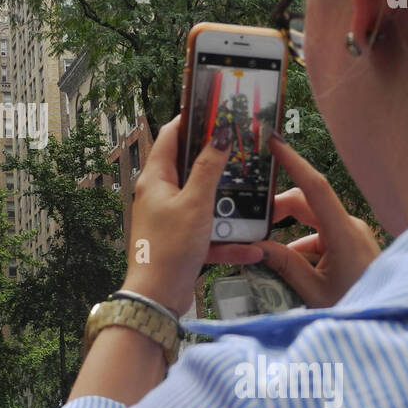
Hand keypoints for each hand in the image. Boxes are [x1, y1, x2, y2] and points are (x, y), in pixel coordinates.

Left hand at [121, 116, 263, 315]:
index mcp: (155, 179)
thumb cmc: (168, 248)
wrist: (157, 297)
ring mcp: (170, 218)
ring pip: (204, 202)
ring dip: (226, 205)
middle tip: (241, 150)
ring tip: (252, 199)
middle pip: (191, 168)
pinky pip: (208, 234)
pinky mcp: (181, 241)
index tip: (214, 111)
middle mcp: (159, 195)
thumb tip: (219, 136)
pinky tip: (251, 247)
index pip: (171, 136)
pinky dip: (227, 240)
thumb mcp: (195, 203)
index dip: (192, 121)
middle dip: (217, 162)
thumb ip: (209, 168)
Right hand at [255, 133, 381, 307]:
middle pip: (306, 203)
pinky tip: (291, 270)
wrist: (390, 318)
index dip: (292, 162)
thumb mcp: (314, 291)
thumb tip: (256, 245)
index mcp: (344, 234)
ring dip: (288, 236)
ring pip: (311, 222)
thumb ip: (284, 265)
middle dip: (277, 210)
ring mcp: (353, 234)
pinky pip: (320, 236)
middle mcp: (350, 226)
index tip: (273, 142)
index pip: (315, 188)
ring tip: (269, 260)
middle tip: (251, 223)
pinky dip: (302, 247)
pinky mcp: (353, 244)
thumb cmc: (357, 306)